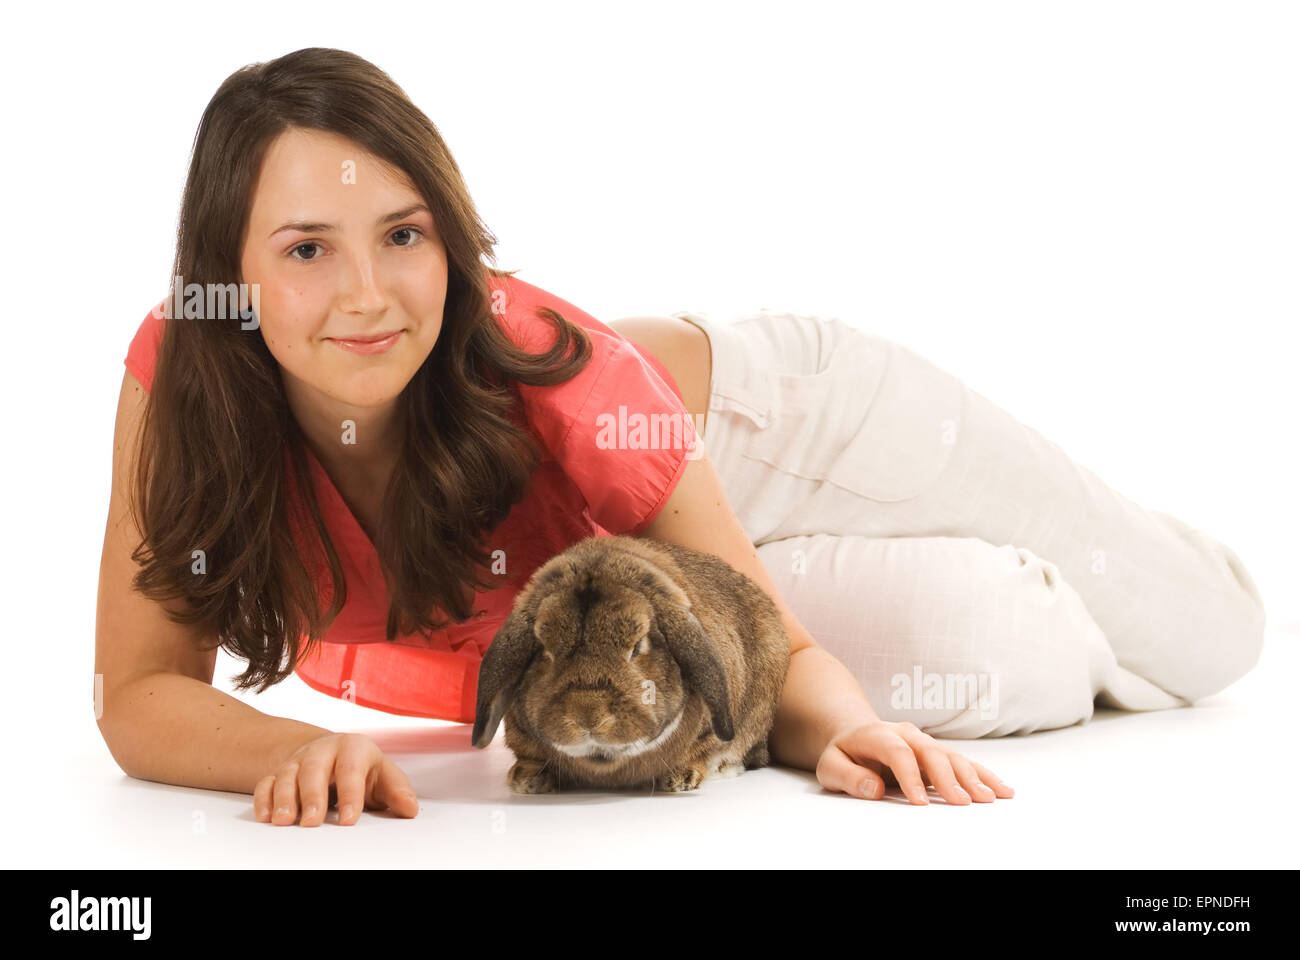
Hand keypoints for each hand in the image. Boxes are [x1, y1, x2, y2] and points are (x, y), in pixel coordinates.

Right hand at [254, 733, 419, 825]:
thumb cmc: (362, 768)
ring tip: (286, 822)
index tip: (349, 820)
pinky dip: (264, 799)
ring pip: (287, 775)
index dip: (350, 794)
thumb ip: (397, 791)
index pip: (351, 769)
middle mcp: (323, 750)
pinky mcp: (279, 772)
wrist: (332, 751)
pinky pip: (266, 782)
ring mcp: (298, 760)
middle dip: (313, 796)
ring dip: (284, 799)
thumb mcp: (383, 775)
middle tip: (313, 823)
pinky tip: (266, 818)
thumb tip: (410, 809)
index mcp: (354, 747)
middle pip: (314, 769)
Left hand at [816, 720, 1013, 804]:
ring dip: (973, 777)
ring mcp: (925, 742)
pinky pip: (963, 763)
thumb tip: (874, 789)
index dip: (909, 776)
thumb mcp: (830, 765)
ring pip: (952, 756)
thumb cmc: (843, 754)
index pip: (897, 752)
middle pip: (931, 753)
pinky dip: (983, 776)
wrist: (854, 734)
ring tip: (991, 798)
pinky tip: (1002, 789)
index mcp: (878, 734)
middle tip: (962, 802)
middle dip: (948, 778)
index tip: (919, 803)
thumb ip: (849, 776)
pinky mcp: (938, 754)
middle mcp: (906, 734)